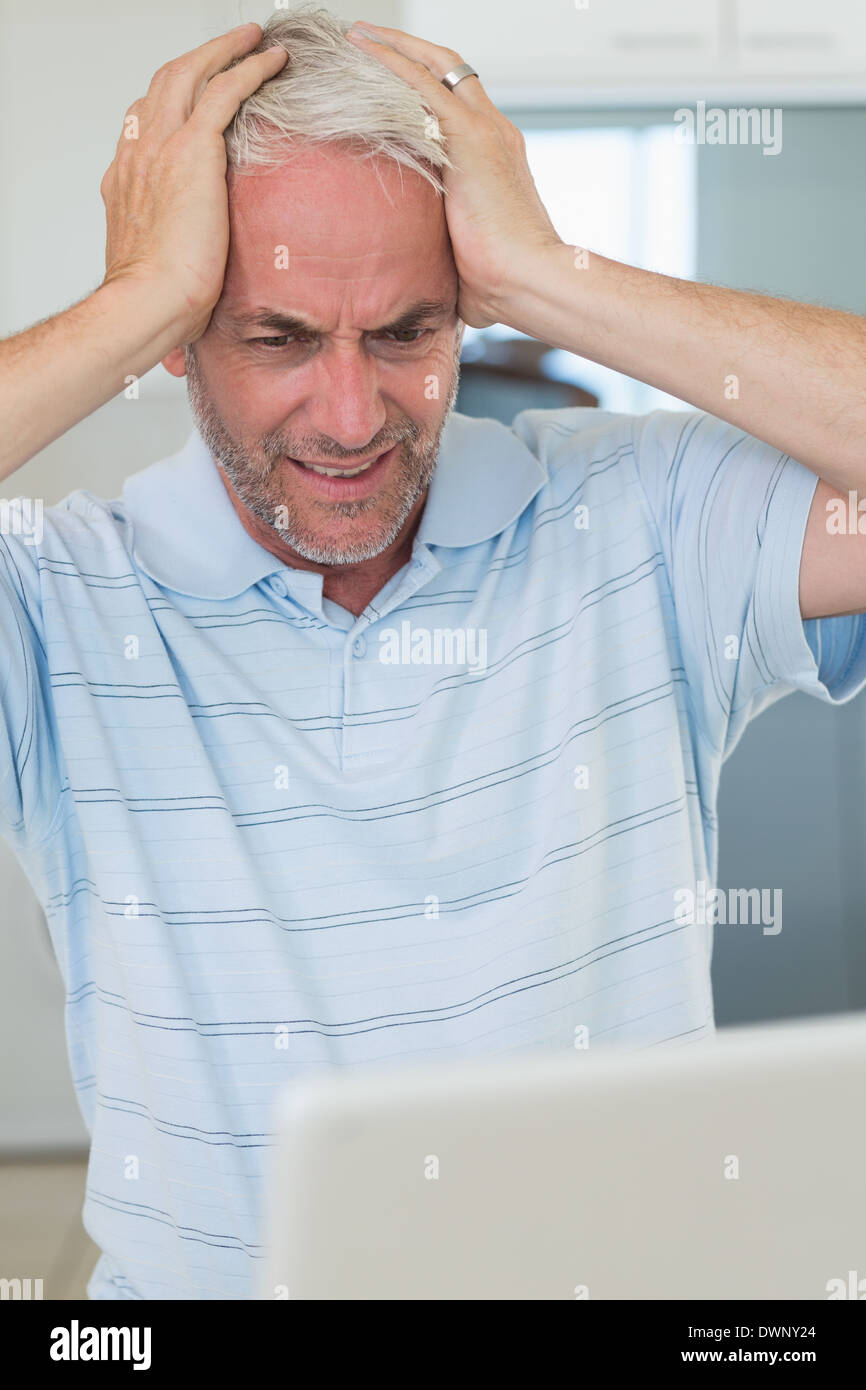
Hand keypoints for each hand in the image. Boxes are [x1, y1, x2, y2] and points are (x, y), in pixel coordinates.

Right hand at [99, 23, 286, 342]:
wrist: (147, 305)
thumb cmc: (154, 305)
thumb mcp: (162, 276)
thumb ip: (176, 270)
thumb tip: (191, 312)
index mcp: (126, 181)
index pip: (144, 125)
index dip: (169, 104)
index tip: (193, 97)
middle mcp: (138, 155)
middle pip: (165, 85)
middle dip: (197, 60)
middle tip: (228, 47)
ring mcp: (161, 148)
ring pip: (192, 74)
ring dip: (225, 51)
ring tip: (253, 39)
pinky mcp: (192, 151)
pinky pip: (224, 91)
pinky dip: (249, 69)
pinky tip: (273, 60)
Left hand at [346, 21, 562, 327]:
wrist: (529, 282)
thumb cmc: (501, 286)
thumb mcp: (462, 256)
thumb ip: (441, 247)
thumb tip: (413, 277)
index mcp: (495, 157)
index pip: (458, 102)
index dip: (422, 84)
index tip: (387, 80)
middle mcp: (495, 132)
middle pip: (449, 71)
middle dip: (406, 50)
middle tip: (363, 41)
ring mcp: (486, 130)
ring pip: (436, 67)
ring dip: (394, 48)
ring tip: (355, 37)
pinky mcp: (472, 138)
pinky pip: (424, 86)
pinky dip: (393, 64)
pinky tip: (364, 53)